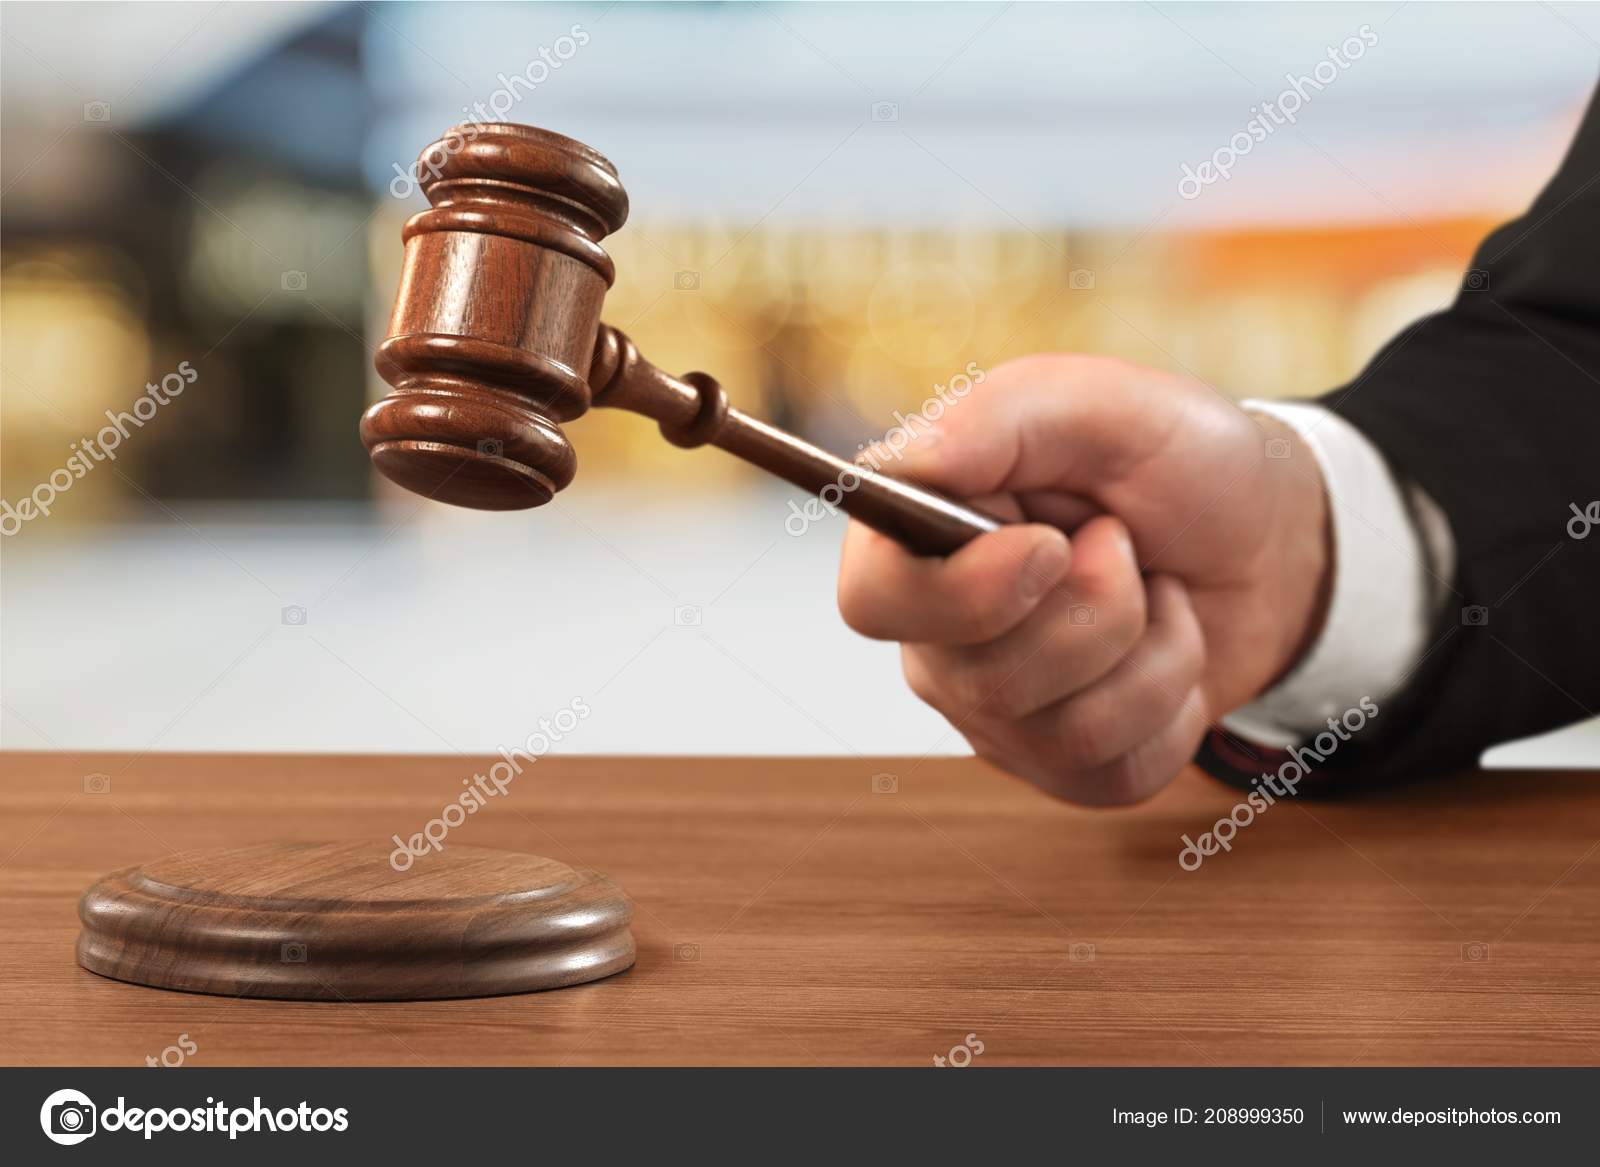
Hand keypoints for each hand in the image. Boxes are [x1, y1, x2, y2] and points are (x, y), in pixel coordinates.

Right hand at [837, 353, 1331, 804]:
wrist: (1268, 538)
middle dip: (1095, 613)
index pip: (873, 601)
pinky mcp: (1061, 764)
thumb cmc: (1176, 462)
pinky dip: (1174, 702)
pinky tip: (1170, 647)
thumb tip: (906, 468)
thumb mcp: (1105, 404)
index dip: (961, 594)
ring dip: (1149, 651)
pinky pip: (1111, 770)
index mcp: (918, 535)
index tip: (1050, 548)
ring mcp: (995, 709)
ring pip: (1056, 732)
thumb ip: (998, 417)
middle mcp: (938, 633)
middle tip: (1126, 544)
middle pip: (977, 680)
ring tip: (1158, 590)